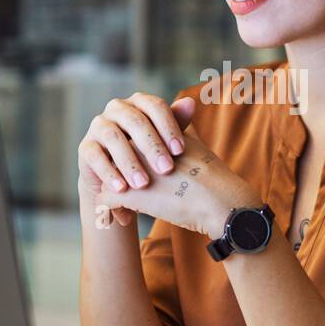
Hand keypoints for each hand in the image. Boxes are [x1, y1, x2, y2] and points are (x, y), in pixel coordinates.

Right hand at [77, 93, 194, 227]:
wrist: (120, 178)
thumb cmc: (148, 155)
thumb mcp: (164, 141)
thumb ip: (176, 122)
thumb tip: (190, 103)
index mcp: (139, 102)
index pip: (155, 107)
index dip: (168, 127)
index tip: (180, 151)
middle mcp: (117, 109)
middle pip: (135, 121)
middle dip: (152, 146)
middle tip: (166, 169)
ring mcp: (98, 126)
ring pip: (113, 137)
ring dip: (130, 162)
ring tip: (143, 184)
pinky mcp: (85, 147)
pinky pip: (95, 157)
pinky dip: (109, 173)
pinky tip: (122, 189)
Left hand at [93, 126, 260, 240]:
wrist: (219, 202)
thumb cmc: (212, 177)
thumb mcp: (196, 144)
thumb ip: (183, 127)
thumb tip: (183, 106)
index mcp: (151, 132)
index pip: (127, 144)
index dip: (132, 162)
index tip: (140, 177)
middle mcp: (137, 145)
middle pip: (115, 161)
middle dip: (119, 178)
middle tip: (127, 196)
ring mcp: (131, 168)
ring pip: (108, 180)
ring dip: (113, 195)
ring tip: (125, 211)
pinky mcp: (127, 192)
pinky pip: (105, 200)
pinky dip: (110, 211)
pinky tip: (124, 218)